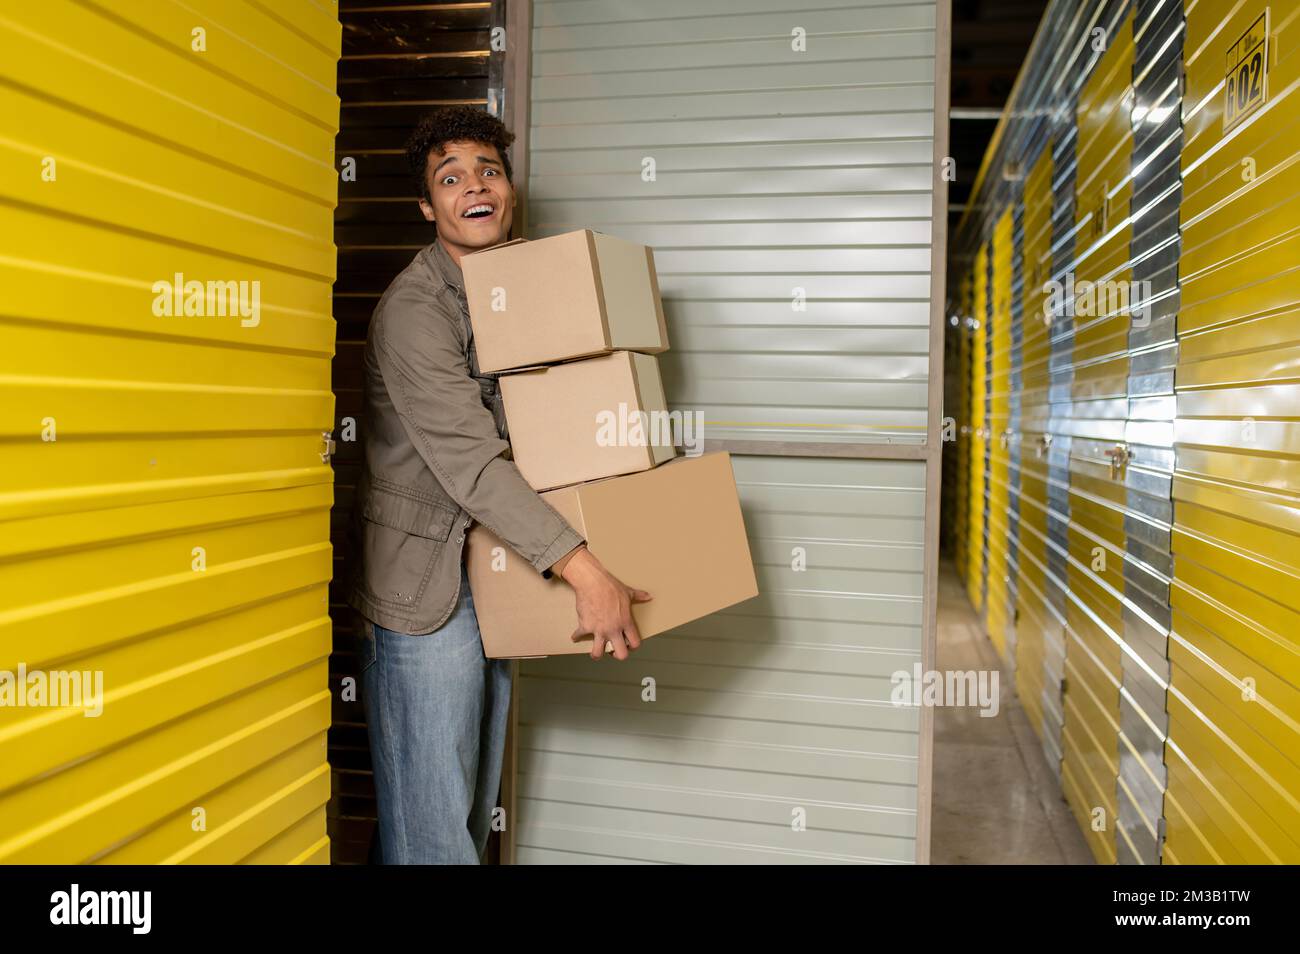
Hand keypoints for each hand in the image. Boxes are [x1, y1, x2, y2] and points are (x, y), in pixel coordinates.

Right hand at [555, 546, 651, 660]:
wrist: (592, 582)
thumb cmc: (610, 586)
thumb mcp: (627, 592)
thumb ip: (638, 596)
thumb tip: (648, 596)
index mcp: (625, 622)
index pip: (634, 643)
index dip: (633, 647)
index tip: (629, 645)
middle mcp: (613, 630)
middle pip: (620, 654)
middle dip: (617, 655)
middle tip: (613, 651)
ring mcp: (598, 630)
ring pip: (597, 653)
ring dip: (596, 653)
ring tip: (596, 650)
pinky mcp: (585, 626)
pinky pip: (579, 636)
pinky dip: (576, 636)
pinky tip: (576, 635)